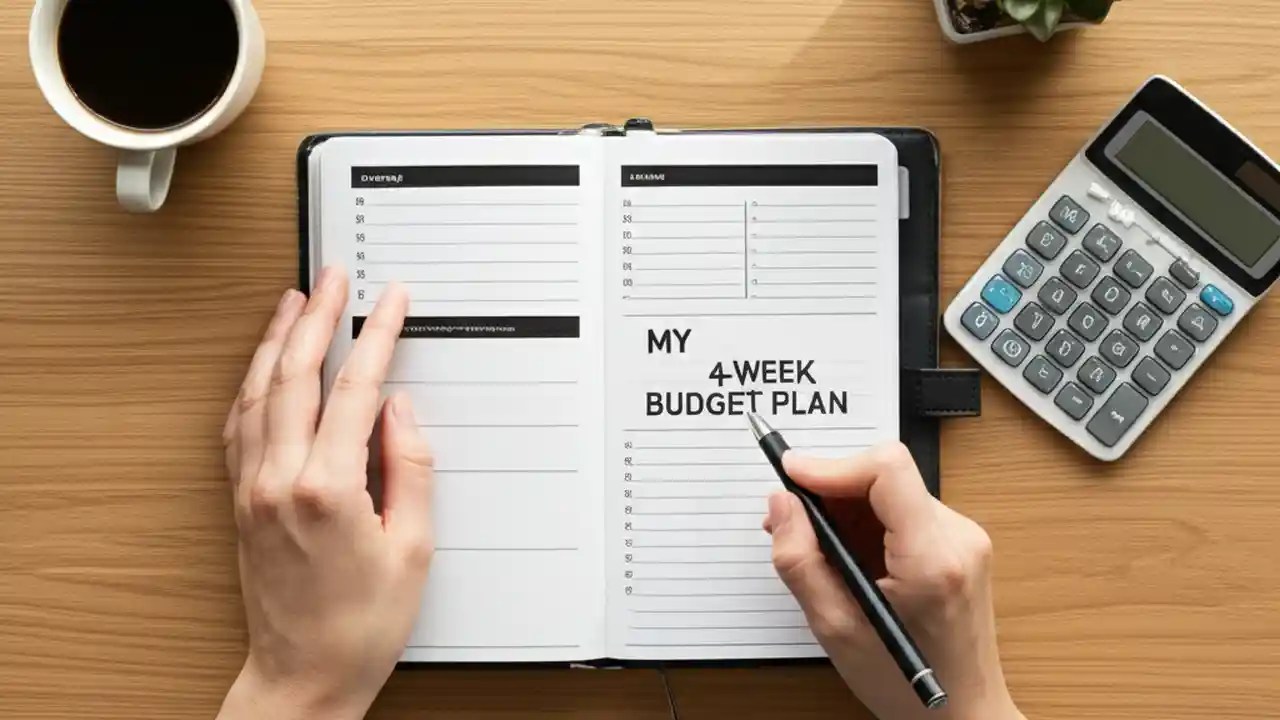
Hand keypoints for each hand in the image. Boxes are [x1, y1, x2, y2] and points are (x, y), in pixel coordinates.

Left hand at [217, 268, 433, 719]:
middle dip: (317, 317)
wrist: (303, 677)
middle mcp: (279, 482)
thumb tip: (399, 411)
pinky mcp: (240, 503)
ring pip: (258, 394)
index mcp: (327, 490)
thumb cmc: (361, 626)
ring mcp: (252, 490)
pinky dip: (251, 386)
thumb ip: (409, 468)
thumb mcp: (412, 549)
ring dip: (276, 342)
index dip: (376, 336)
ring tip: (292, 302)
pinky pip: (239, 427)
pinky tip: (261, 368)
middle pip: (296, 376)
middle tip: (332, 278)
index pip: (353, 389)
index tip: (390, 302)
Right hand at [764, 443, 1023, 719]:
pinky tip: (848, 557)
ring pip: (891, 491)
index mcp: (932, 559)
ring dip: (847, 509)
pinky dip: (868, 523)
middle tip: (790, 521)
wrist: (963, 714)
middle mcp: (958, 538)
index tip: (792, 475)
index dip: (832, 465)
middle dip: (831, 490)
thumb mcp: (835, 628)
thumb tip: (781, 505)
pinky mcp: (960, 543)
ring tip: (816, 549)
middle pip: (884, 477)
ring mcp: (964, 538)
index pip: (887, 470)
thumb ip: (800, 561)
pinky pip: (904, 510)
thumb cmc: (907, 684)